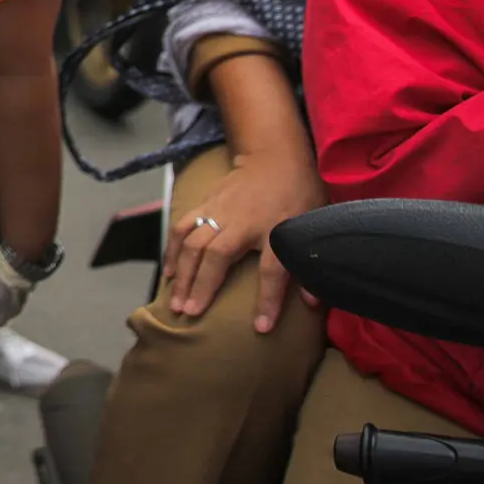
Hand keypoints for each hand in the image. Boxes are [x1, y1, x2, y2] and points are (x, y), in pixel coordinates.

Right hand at [164, 147, 328, 330]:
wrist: (274, 156)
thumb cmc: (298, 192)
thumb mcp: (314, 223)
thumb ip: (310, 260)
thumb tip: (314, 302)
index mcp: (277, 229)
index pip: (273, 270)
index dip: (268, 300)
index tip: (260, 327)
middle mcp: (244, 222)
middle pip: (218, 256)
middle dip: (203, 286)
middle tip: (190, 314)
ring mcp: (220, 211)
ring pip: (194, 243)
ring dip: (182, 273)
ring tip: (176, 301)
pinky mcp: (205, 204)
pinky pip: (182, 227)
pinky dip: (172, 250)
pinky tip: (169, 273)